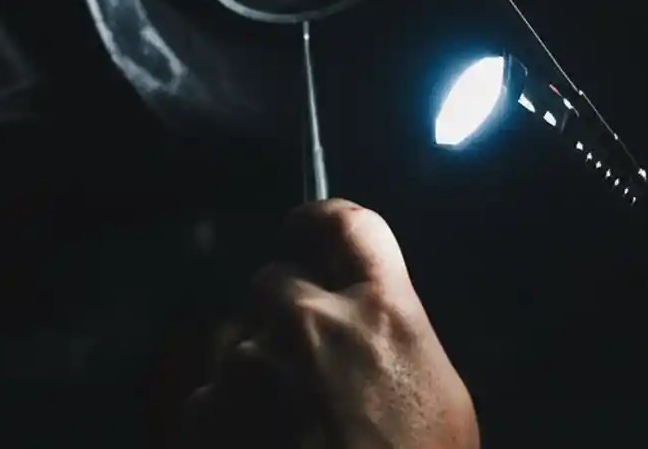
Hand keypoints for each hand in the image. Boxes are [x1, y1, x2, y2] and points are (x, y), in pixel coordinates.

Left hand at [186, 199, 477, 448]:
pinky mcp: (210, 410)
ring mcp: (254, 363)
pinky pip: (208, 395)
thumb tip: (359, 316)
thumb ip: (392, 333)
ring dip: (253, 369)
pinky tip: (260, 445)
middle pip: (274, 278)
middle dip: (283, 311)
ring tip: (285, 425)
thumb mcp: (440, 393)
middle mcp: (312, 319)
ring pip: (237, 338)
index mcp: (383, 310)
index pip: (344, 222)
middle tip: (303, 366)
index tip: (304, 230)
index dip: (320, 220)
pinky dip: (225, 418)